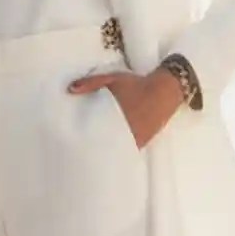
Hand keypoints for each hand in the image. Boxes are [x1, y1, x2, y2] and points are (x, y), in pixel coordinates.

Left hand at [66, 66, 187, 148]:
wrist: (164, 90)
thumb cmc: (136, 85)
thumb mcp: (112, 79)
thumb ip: (91, 84)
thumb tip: (70, 89)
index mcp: (115, 117)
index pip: (95, 136)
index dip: (84, 142)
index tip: (74, 145)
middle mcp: (125, 131)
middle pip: (104, 146)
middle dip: (93, 149)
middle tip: (79, 152)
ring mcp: (135, 138)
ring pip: (116, 150)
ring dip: (106, 151)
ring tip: (92, 155)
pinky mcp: (143, 141)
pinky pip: (127, 150)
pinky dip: (118, 151)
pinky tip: (110, 152)